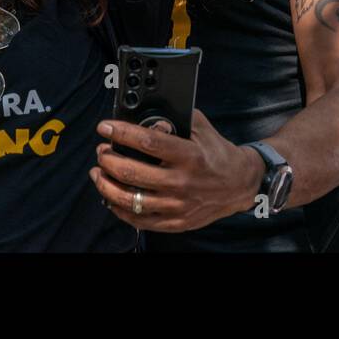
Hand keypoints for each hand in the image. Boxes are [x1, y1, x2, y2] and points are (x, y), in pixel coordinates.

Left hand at [89, 110, 264, 232]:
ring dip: (107, 185)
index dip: (121, 133)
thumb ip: (175, 119)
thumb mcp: (201, 128)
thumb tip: (148, 115)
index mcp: (188, 155)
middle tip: (101, 151)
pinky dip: (120, 209)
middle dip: (108, 159)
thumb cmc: (217, 154)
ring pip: (130, 199)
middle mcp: (182, 182)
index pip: (147, 142)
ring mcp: (178, 205)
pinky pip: (140, 220)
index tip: (105, 127)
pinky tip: (111, 198)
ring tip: (98, 174)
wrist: (239, 184)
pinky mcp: (176, 222)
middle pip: (131, 172)